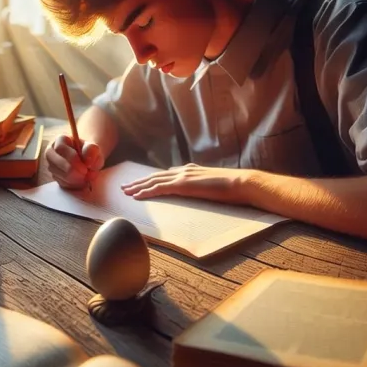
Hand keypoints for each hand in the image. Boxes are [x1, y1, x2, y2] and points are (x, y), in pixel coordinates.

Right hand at [45, 134, 103, 189]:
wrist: (87, 159)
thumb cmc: (88, 152)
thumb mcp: (93, 148)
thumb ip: (92, 150)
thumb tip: (87, 161)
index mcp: (60, 140)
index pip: (60, 148)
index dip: (72, 159)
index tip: (85, 168)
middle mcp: (51, 152)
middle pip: (54, 163)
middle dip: (71, 172)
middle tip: (85, 175)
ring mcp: (51, 165)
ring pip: (57, 174)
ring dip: (73, 179)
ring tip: (86, 177)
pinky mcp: (54, 176)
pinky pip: (61, 182)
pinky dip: (72, 184)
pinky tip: (81, 181)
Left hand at [121, 163, 246, 202]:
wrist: (241, 183)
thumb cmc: (233, 187)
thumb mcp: (214, 185)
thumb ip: (203, 185)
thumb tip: (198, 189)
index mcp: (191, 170)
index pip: (166, 175)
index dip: (152, 179)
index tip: (142, 183)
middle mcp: (184, 171)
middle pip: (156, 176)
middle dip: (139, 181)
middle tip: (125, 186)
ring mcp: (182, 177)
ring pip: (153, 181)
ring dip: (138, 186)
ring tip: (125, 191)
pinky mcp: (183, 185)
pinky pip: (159, 188)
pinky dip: (146, 191)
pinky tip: (136, 195)